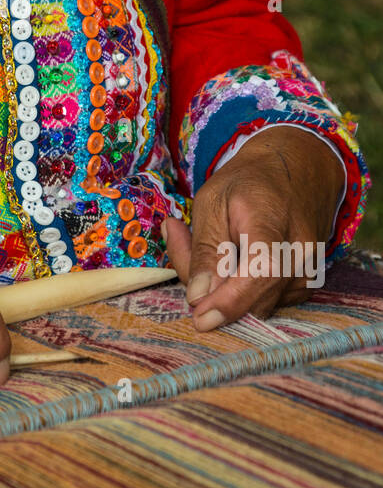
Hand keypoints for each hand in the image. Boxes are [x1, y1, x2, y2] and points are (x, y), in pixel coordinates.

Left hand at [163, 127, 344, 330]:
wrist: (298, 169)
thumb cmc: (250, 181)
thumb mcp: (213, 201)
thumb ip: (206, 249)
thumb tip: (197, 298)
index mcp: (275, 223)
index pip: (261, 272)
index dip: (230, 301)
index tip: (199, 318)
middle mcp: (301, 254)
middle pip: (252, 298)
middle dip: (209, 288)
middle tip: (180, 239)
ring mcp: (308, 273)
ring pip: (255, 305)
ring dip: (223, 288)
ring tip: (208, 241)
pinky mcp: (304, 285)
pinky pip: (264, 301)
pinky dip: (240, 289)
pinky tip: (229, 258)